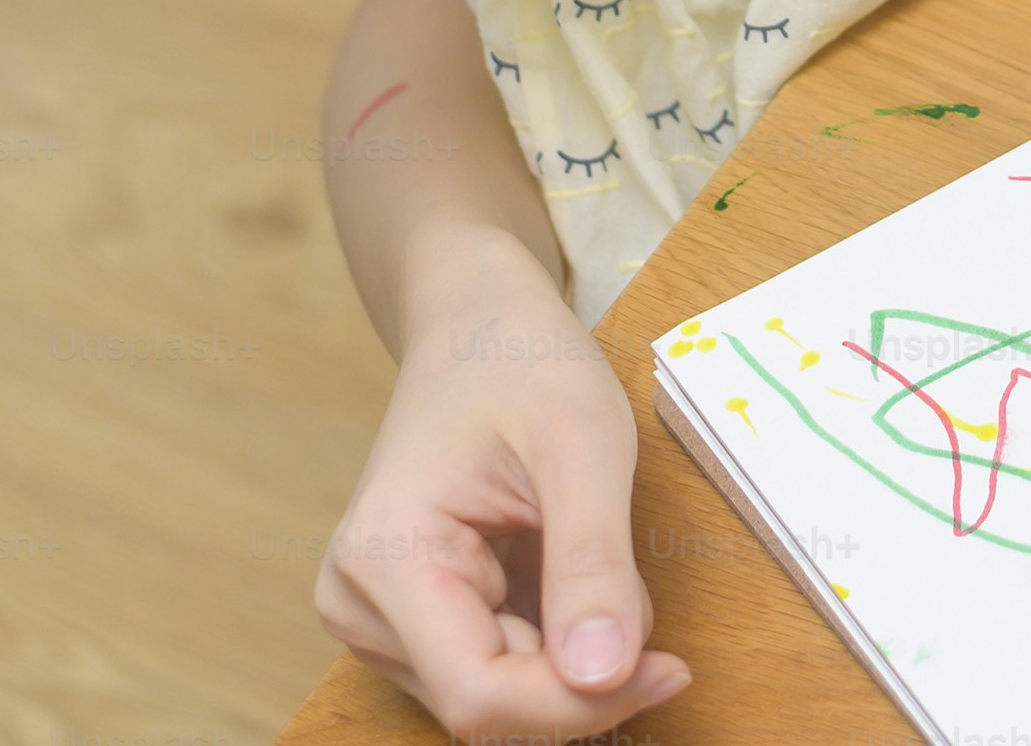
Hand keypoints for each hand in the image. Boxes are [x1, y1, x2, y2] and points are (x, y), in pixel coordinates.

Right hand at [314, 229, 689, 740]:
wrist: (476, 325)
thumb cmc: (523, 365)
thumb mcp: (583, 447)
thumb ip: (592, 565)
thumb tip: (603, 677)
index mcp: (383, 557)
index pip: (479, 694)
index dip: (578, 705)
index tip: (670, 669)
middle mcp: (360, 605)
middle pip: (486, 704)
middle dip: (581, 675)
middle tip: (640, 596)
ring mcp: (379, 620)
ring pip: (495, 696)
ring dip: (569, 658)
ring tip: (590, 559)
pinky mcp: (410, 623)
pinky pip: (494, 669)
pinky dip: (553, 643)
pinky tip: (565, 575)